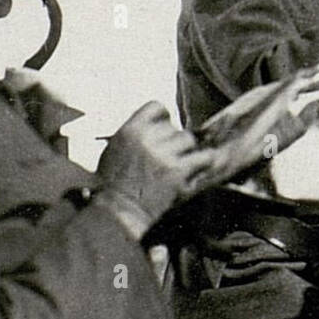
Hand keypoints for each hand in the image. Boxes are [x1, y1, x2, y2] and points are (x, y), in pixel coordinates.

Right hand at [96, 102, 222, 238]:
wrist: (118, 211)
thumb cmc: (113, 185)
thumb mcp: (115, 149)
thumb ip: (136, 134)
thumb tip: (156, 127)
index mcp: (130, 130)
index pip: (156, 106)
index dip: (163, 117)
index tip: (164, 128)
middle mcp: (147, 138)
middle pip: (174, 127)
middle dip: (173, 141)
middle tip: (168, 157)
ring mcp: (163, 154)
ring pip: (188, 140)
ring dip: (186, 152)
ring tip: (178, 165)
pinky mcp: (177, 171)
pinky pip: (203, 157)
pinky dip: (205, 161)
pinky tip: (200, 166)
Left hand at [191, 65, 318, 183]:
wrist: (214, 152)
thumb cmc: (249, 149)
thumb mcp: (283, 138)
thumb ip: (304, 120)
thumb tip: (317, 103)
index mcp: (274, 97)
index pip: (299, 78)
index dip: (314, 73)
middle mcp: (261, 92)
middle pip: (288, 81)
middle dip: (305, 78)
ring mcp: (250, 97)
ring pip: (277, 86)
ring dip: (293, 85)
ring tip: (306, 87)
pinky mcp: (242, 104)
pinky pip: (268, 93)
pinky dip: (281, 93)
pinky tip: (282, 101)